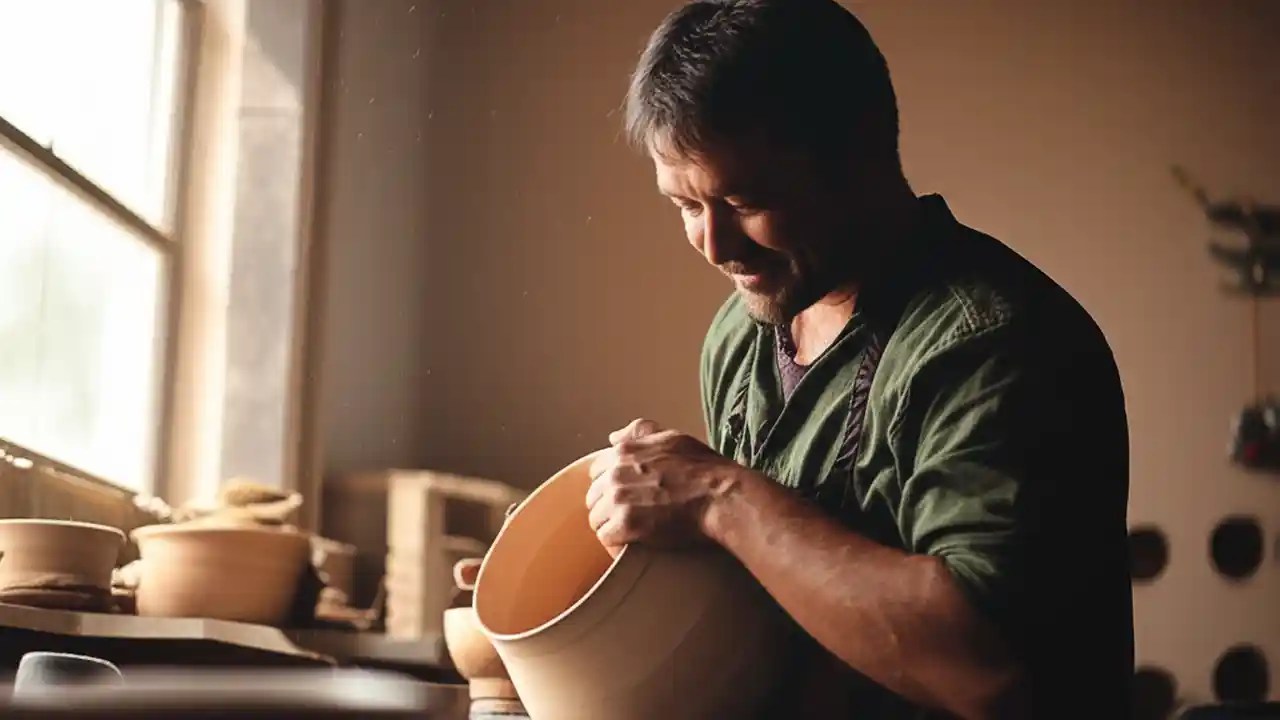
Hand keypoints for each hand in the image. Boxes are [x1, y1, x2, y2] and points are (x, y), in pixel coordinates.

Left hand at [586, 418, 738, 550]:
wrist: (720, 496)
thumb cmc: (703, 468)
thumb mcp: (672, 438)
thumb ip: (640, 432)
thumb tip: (613, 437)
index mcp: (623, 452)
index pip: (597, 471)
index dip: (611, 485)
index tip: (628, 495)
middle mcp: (615, 473)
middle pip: (594, 497)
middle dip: (608, 507)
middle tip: (632, 516)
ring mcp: (619, 500)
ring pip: (597, 519)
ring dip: (612, 526)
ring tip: (633, 532)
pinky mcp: (627, 525)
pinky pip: (606, 538)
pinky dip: (617, 543)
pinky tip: (632, 543)